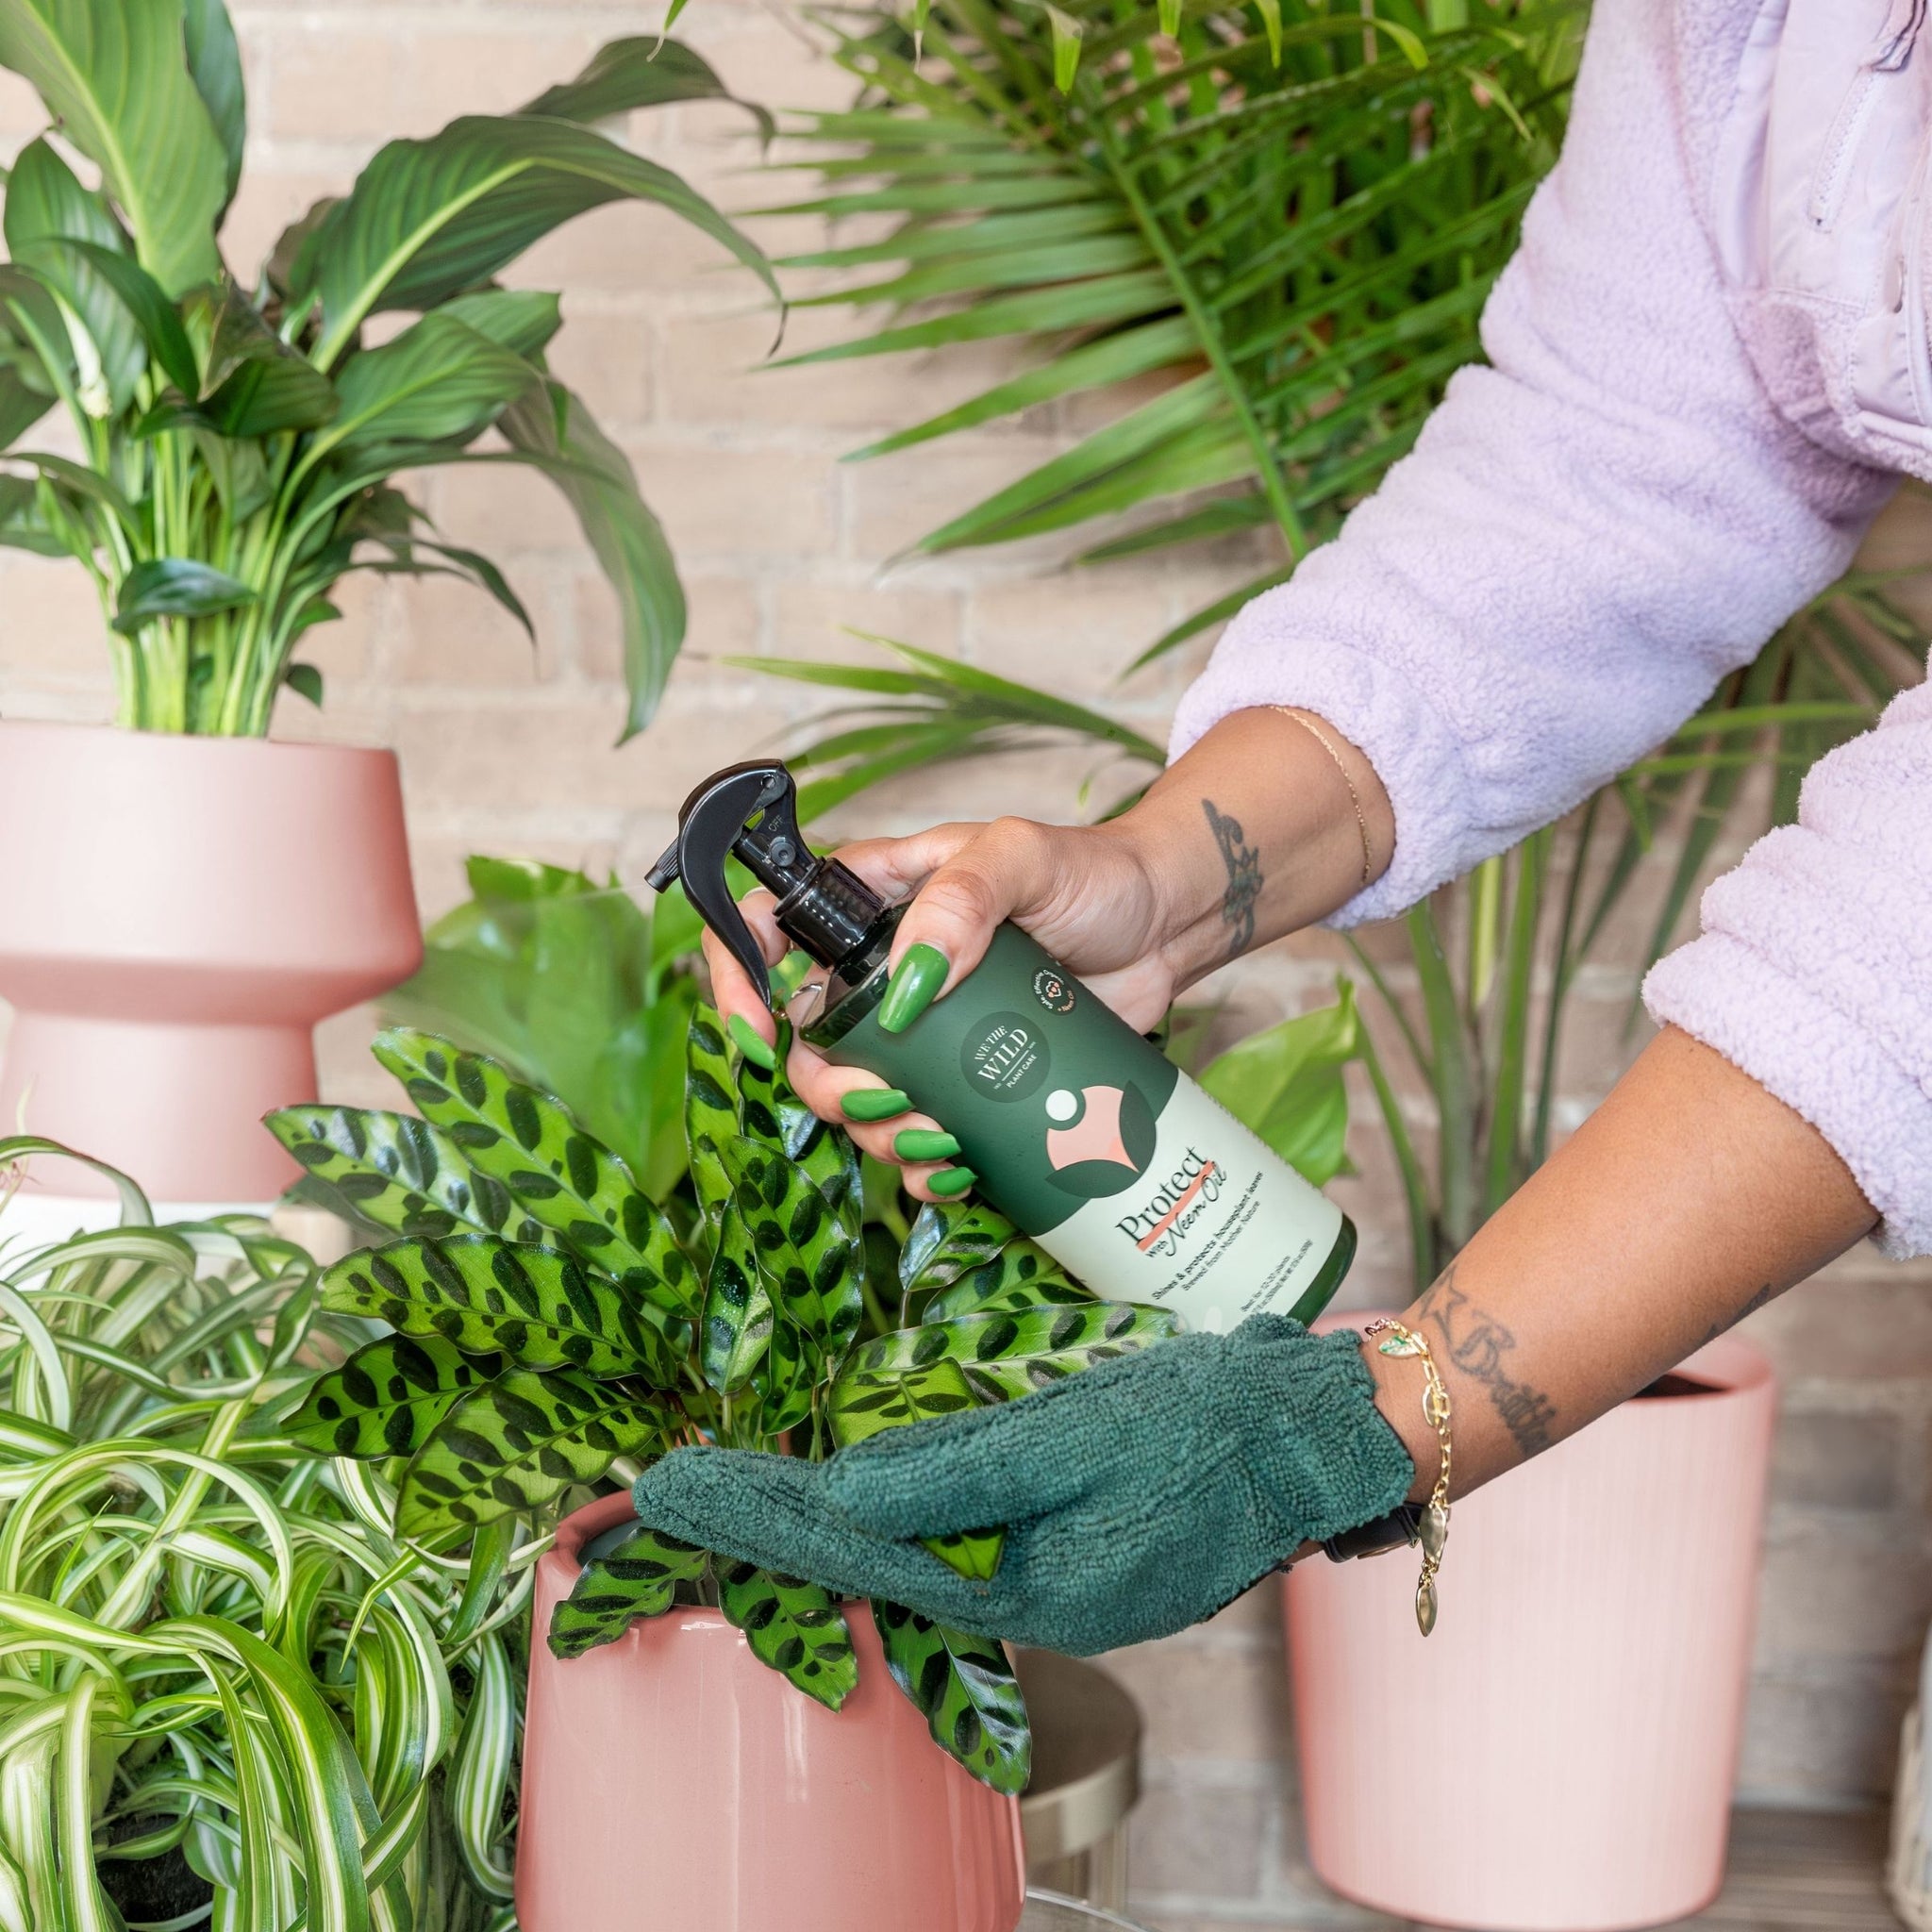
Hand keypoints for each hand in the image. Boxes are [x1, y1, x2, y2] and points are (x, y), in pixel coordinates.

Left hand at [629, 1315, 1414, 1654]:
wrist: (1327, 1433)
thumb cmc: (1213, 1427)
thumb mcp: (1077, 1437)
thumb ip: (955, 1474)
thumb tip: (840, 1496)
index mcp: (1031, 1590)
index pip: (860, 1554)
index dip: (760, 1515)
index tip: (668, 1487)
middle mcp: (1034, 1601)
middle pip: (871, 1563)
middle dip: (768, 1525)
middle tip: (668, 1490)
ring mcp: (1062, 1578)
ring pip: (913, 1554)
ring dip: (822, 1522)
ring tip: (733, 1494)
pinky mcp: (1083, 1545)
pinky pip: (965, 1538)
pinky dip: (896, 1515)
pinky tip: (855, 1500)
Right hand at [703, 816, 1178, 1199]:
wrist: (1165, 924)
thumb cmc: (1092, 872)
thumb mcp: (1022, 857)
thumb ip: (961, 899)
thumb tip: (907, 983)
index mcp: (872, 899)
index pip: (767, 928)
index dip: (740, 982)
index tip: (762, 1037)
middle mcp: (881, 968)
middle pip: (807, 1041)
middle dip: (829, 1089)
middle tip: (887, 1103)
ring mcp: (922, 1032)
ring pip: (859, 1099)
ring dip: (880, 1136)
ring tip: (940, 1144)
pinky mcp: (966, 1079)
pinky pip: (920, 1134)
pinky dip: (926, 1167)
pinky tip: (957, 1171)